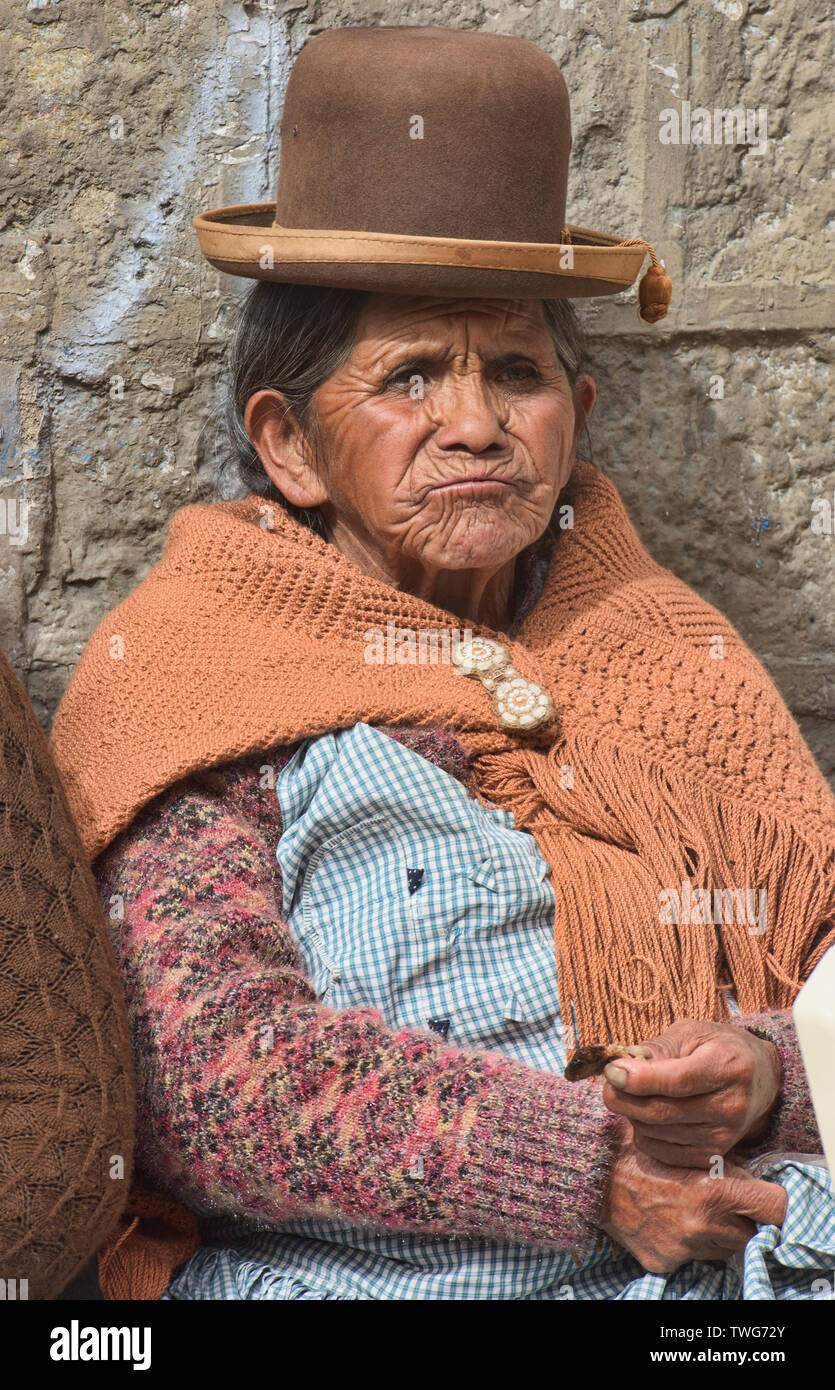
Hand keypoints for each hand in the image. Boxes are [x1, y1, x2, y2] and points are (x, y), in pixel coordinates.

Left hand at [601, 1019, 781, 1166]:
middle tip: (610, 1082)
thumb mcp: (691, 1034)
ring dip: (634, 1114)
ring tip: (638, 1095)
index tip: (611, 1071)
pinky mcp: (712, 1156)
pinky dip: (645, 1134)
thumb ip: (657, 1049)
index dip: (640, 1079)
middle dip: (624, 1097)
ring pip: (656, 1133)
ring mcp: (723, 1136)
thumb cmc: (717, 1049)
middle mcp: (731, 1106)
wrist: (760, 1079)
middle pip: (662, 1112)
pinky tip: (651, 1115)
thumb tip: (620, 1067)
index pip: (678, 1080)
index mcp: (728, 1067)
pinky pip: (661, 1152)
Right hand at [601, 1117, 787, 1273]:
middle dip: (740, 1217)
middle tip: (718, 1198)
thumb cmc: (641, 1147)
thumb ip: (725, 1164)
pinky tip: (666, 1219)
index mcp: (715, 1190)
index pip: (776, 1209)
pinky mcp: (664, 1261)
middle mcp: (704, 1224)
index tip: (766, 1198)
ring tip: (688, 1205)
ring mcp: (683, 1248)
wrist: (592, 1170)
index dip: (774, 1202)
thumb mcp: (690, 1144)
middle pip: (750, 1233)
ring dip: (714, 1231)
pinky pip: (690, 1257)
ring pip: (722, 1247)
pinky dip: (684, 1242)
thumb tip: (753, 1175)